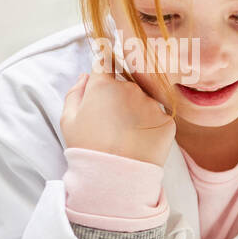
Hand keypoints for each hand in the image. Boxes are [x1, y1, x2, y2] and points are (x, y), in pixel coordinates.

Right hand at [60, 69, 176, 165]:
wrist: (115, 177)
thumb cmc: (86, 147)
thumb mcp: (68, 119)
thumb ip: (76, 92)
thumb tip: (86, 76)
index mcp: (104, 85)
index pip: (106, 61)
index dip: (106, 64)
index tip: (107, 64)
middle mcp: (130, 89)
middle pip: (127, 84)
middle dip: (120, 96)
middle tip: (112, 121)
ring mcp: (151, 104)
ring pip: (144, 100)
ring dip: (138, 111)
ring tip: (127, 134)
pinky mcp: (168, 121)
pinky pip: (159, 117)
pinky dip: (151, 126)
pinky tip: (140, 140)